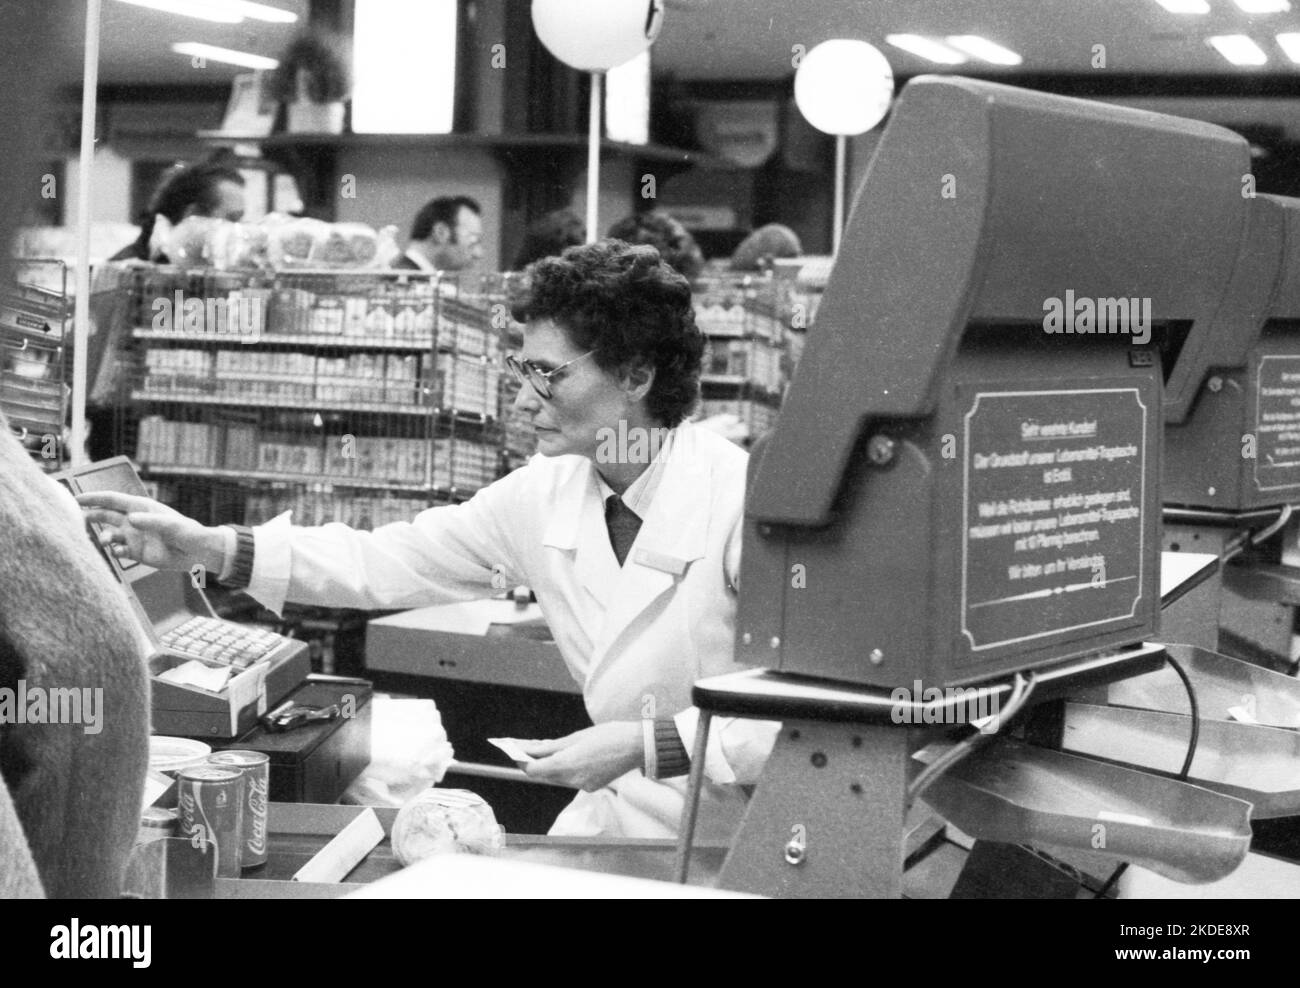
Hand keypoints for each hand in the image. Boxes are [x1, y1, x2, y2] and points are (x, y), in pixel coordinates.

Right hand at [76, 491, 225, 574]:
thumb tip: (131, 519)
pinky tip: (119, 553)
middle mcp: (133, 520)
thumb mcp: (171, 525)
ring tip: (105, 541)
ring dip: (103, 537)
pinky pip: (118, 551)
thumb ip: (151, 522)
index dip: (93, 498)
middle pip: (105, 515)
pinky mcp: (136, 552)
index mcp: (140, 507)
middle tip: (76, 521)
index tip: (75, 499)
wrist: (197, 552)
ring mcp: (133, 536)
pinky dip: (115, 551)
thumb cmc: (187, 532)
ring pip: (109, 534)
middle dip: (90, 516)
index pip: (112, 500)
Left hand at [521, 722, 643, 791]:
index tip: (514, 749)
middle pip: (544, 774)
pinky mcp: (592, 786)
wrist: (638, 746)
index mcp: (566, 765)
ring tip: (541, 748)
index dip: (521, 760)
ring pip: (557, 776)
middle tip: (523, 746)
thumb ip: (551, 747)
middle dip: (533, 761)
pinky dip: (564, 768)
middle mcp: (572, 780)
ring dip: (548, 764)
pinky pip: (571, 778)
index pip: (533, 770)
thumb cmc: (608, 735)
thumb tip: (530, 749)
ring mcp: (583, 785)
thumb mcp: (577, 736)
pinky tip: (564, 756)